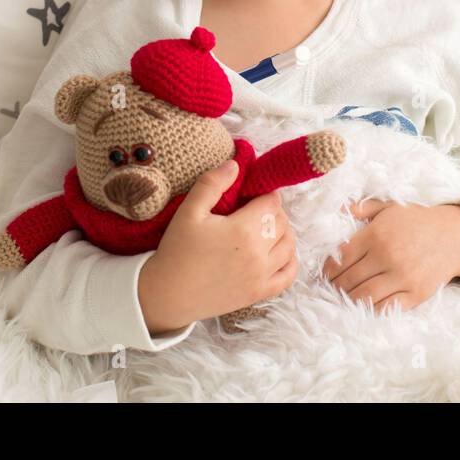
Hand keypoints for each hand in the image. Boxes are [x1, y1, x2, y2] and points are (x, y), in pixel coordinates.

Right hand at [138, 160, 297, 334]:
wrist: (168, 294)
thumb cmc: (177, 251)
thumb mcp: (189, 211)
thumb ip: (212, 183)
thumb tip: (235, 165)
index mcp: (243, 230)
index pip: (271, 203)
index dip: (265, 194)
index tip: (253, 195)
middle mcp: (258, 254)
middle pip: (283, 223)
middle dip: (274, 212)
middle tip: (256, 210)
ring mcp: (261, 276)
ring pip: (289, 247)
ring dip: (283, 233)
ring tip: (266, 228)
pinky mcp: (258, 293)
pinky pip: (288, 276)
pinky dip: (291, 261)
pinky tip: (281, 253)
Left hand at [322, 200, 459, 313]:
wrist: (454, 237)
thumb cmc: (417, 221)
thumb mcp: (390, 207)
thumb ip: (363, 207)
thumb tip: (339, 207)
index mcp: (377, 234)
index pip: (341, 257)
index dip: (328, 268)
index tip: (325, 273)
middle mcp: (388, 256)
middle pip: (349, 279)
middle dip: (335, 286)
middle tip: (331, 288)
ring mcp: (403, 277)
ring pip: (365, 296)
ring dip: (349, 299)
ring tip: (345, 297)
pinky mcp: (416, 294)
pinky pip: (387, 307)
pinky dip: (372, 309)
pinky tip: (366, 304)